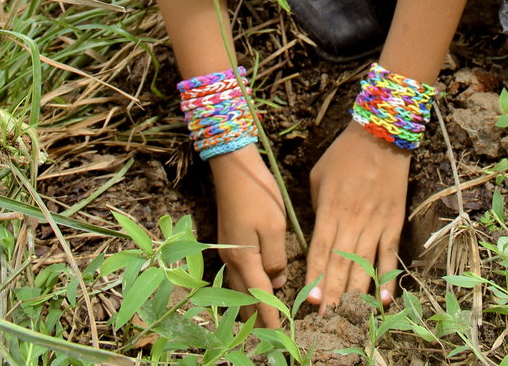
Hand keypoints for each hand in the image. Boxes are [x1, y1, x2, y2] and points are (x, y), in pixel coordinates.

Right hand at [209, 142, 286, 326]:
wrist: (233, 169)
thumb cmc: (257, 195)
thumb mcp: (274, 227)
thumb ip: (276, 259)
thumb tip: (278, 282)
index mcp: (244, 259)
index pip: (259, 298)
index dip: (270, 319)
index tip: (279, 338)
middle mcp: (231, 260)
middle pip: (243, 299)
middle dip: (256, 320)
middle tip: (270, 338)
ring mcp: (228, 250)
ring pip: (238, 288)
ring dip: (249, 306)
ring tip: (261, 322)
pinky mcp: (229, 241)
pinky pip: (236, 275)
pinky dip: (246, 288)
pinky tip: (255, 289)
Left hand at [305, 122, 410, 312]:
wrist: (382, 134)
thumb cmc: (344, 154)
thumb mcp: (318, 176)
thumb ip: (316, 207)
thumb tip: (319, 233)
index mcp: (331, 208)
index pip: (321, 250)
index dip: (316, 277)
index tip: (311, 301)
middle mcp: (353, 219)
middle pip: (342, 264)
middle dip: (334, 295)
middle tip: (327, 322)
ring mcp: (375, 222)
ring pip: (365, 265)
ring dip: (357, 294)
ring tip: (350, 318)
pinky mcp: (393, 221)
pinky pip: (389, 254)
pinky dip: (387, 278)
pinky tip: (382, 300)